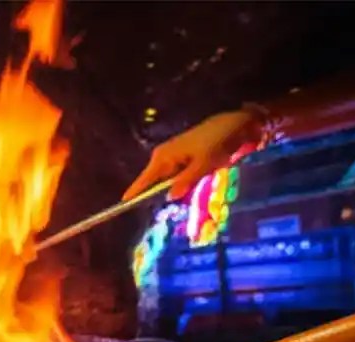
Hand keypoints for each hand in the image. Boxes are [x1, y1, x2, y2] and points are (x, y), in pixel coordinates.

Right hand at [123, 109, 264, 200]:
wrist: (232, 124)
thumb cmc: (216, 142)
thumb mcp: (202, 165)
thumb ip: (185, 181)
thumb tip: (170, 196)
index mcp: (163, 157)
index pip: (144, 180)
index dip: (134, 193)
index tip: (122, 204)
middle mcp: (162, 156)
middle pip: (155, 182)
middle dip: (164, 191)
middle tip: (179, 191)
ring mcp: (172, 156)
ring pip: (169, 179)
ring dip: (180, 184)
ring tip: (200, 175)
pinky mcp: (182, 156)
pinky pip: (178, 173)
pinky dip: (186, 178)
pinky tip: (200, 173)